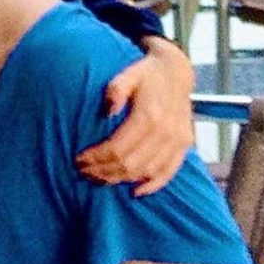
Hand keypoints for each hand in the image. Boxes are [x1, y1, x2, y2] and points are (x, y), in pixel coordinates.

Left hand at [76, 36, 194, 196]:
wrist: (175, 71)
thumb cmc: (146, 74)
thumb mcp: (127, 74)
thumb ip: (116, 89)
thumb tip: (107, 110)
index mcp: (149, 116)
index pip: (117, 148)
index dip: (96, 158)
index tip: (78, 160)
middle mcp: (166, 132)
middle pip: (130, 164)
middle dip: (103, 172)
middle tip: (83, 172)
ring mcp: (178, 141)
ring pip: (146, 172)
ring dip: (120, 179)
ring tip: (99, 178)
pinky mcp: (184, 145)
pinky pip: (169, 172)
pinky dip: (152, 185)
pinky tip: (135, 191)